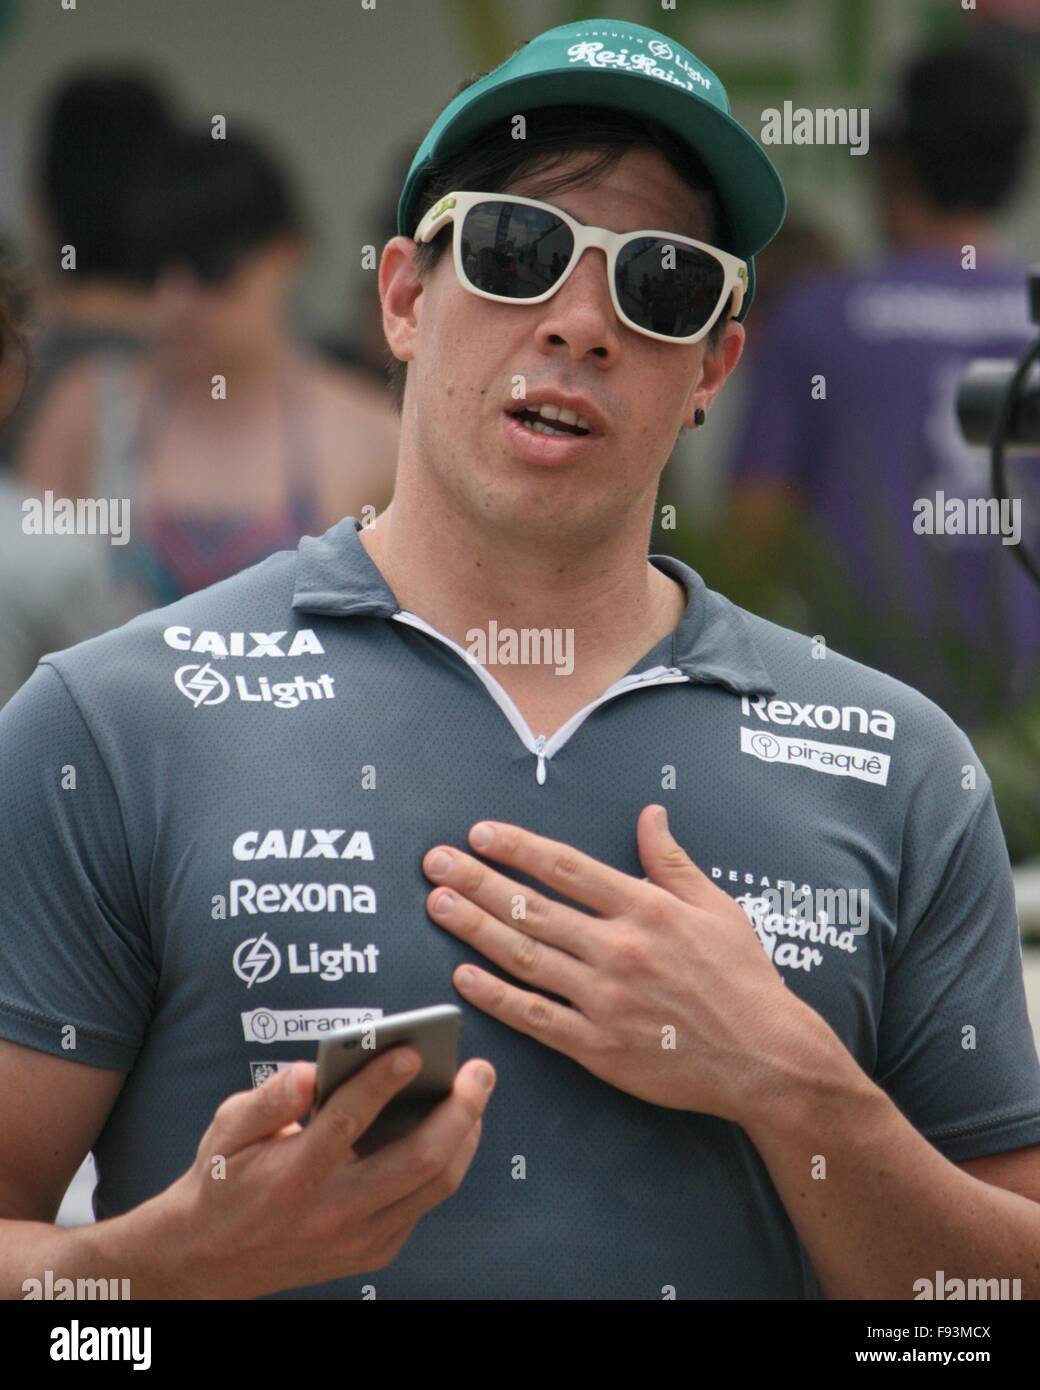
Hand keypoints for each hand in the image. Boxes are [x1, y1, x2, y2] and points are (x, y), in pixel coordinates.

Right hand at [162, 1050, 494, 1297]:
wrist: (210, 1261)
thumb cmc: (221, 1181)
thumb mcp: (226, 1130)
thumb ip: (269, 1098)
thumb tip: (309, 1071)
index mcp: (292, 1177)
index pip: (347, 1123)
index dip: (381, 1082)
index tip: (411, 1050)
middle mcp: (333, 1213)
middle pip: (418, 1161)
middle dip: (458, 1109)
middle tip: (478, 1070)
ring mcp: (359, 1238)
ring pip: (435, 1185)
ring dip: (465, 1135)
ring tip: (475, 1094)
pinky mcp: (375, 1251)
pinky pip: (425, 1203)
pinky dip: (447, 1163)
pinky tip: (452, 1128)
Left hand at [423, 804, 812, 1122]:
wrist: (765, 1058)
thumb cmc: (743, 979)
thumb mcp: (717, 907)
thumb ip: (672, 861)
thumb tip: (650, 813)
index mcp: (645, 908)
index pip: (566, 867)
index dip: (518, 847)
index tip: (481, 834)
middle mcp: (618, 948)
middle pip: (532, 907)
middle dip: (478, 881)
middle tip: (436, 862)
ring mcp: (604, 999)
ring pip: (525, 956)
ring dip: (475, 929)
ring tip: (438, 905)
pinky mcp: (598, 1046)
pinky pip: (535, 1016)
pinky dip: (495, 996)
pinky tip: (462, 977)